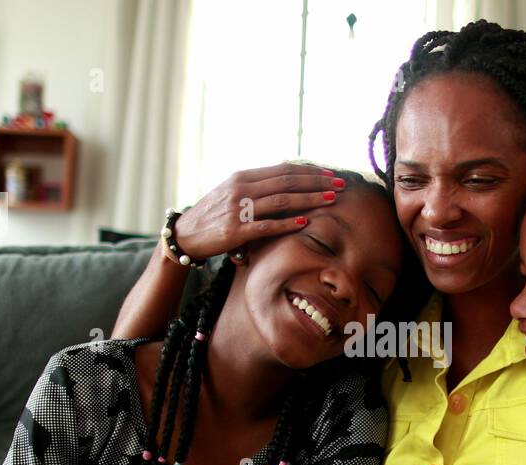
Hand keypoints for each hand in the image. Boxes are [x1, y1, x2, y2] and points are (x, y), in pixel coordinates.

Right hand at [172, 162, 344, 259]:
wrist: (185, 235)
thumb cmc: (213, 215)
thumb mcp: (232, 193)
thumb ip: (256, 187)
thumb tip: (286, 182)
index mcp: (243, 177)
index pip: (283, 170)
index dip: (309, 171)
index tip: (330, 174)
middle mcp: (241, 188)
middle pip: (287, 181)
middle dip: (317, 182)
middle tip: (340, 185)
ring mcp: (238, 209)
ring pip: (281, 201)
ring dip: (309, 199)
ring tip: (331, 200)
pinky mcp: (235, 231)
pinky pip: (266, 225)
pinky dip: (286, 223)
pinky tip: (305, 222)